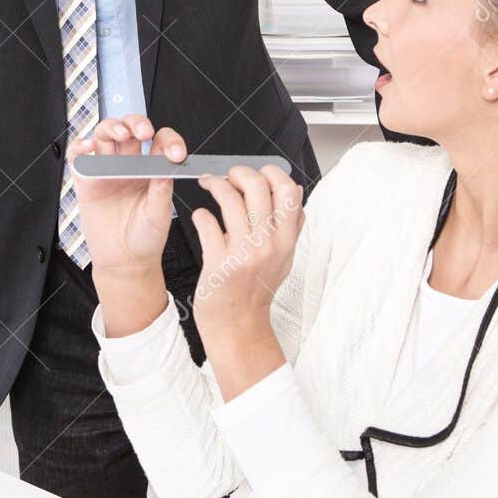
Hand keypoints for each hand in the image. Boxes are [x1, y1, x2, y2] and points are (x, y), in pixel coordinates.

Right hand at [65, 114, 186, 277]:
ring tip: (120, 134)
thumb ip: (162, 191)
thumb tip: (166, 165)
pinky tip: (89, 146)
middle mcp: (129, 165)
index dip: (168, 140)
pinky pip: (79, 157)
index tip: (175, 153)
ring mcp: (106, 170)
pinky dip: (80, 146)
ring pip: (104, 135)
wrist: (124, 262)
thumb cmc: (144, 238)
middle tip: (143, 132)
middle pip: (130, 129)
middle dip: (136, 123)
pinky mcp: (86, 181)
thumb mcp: (159, 214)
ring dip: (112, 128)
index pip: (159, 141)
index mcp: (151, 169)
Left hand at [190, 165, 304, 399]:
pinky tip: (202, 216)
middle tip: (228, 176)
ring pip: (229, 199)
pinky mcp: (219, 262)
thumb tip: (297, 188)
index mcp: (286, 240)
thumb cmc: (256, 289)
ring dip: (215, 185)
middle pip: (258, 187)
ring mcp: (243, 253)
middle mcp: (268, 244)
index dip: (270, 172)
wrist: (237, 325)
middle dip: (238, 172)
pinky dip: (201, 214)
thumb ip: (291, 224)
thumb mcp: (284, 257)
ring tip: (209, 185)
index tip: (256, 172)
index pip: (288, 190)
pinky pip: (207, 222)